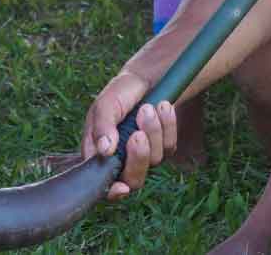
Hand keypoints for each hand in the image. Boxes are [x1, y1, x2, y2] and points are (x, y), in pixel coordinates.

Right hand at [81, 71, 176, 200]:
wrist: (144, 79)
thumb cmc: (119, 94)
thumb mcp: (106, 104)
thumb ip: (102, 126)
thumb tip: (104, 151)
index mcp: (100, 155)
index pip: (104, 185)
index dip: (112, 191)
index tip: (122, 187)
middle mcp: (122, 160)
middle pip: (133, 179)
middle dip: (138, 157)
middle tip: (137, 134)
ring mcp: (145, 154)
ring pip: (154, 160)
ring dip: (153, 132)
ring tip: (147, 108)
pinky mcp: (163, 146)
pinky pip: (169, 146)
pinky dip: (168, 125)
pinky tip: (163, 107)